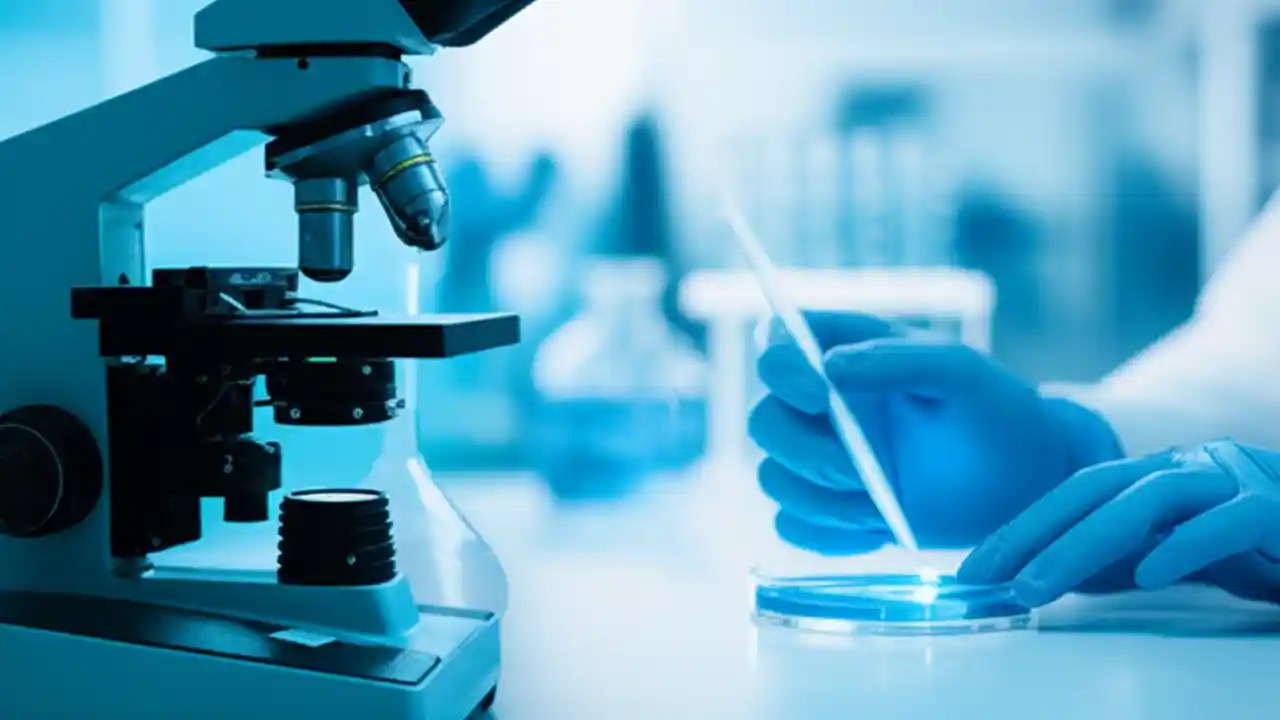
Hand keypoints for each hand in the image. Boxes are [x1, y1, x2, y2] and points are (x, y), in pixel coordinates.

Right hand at [749, 311, 1120, 552]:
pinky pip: (792, 526)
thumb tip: (830, 368)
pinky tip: (876, 531)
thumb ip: (896, 361)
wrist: (1025, 484)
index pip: (777, 343)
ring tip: (878, 507)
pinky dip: (826, 533)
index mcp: (843, 351)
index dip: (781, 367)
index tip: (820, 395)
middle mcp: (819, 404)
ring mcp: (820, 460)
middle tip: (857, 471)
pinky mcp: (829, 511)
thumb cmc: (995, 412)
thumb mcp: (960, 372)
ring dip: (818, 499)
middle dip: (803, 453)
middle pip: (764, 422)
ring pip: (774, 479)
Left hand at [958, 440, 1279, 606]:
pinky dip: (1184, 546)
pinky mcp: (1276, 507)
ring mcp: (1232, 478)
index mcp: (1159, 473)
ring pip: (1146, 499)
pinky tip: (1148, 576)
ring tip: (1039, 586)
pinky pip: (1226, 522)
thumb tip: (1047, 577)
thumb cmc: (1261, 548)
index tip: (973, 570)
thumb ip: (1121, 560)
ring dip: (1083, 544)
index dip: (1020, 527)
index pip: (1073, 493)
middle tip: (990, 579)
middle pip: (1095, 489)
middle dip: (1034, 533)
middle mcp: (1187, 466)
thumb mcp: (1176, 556)